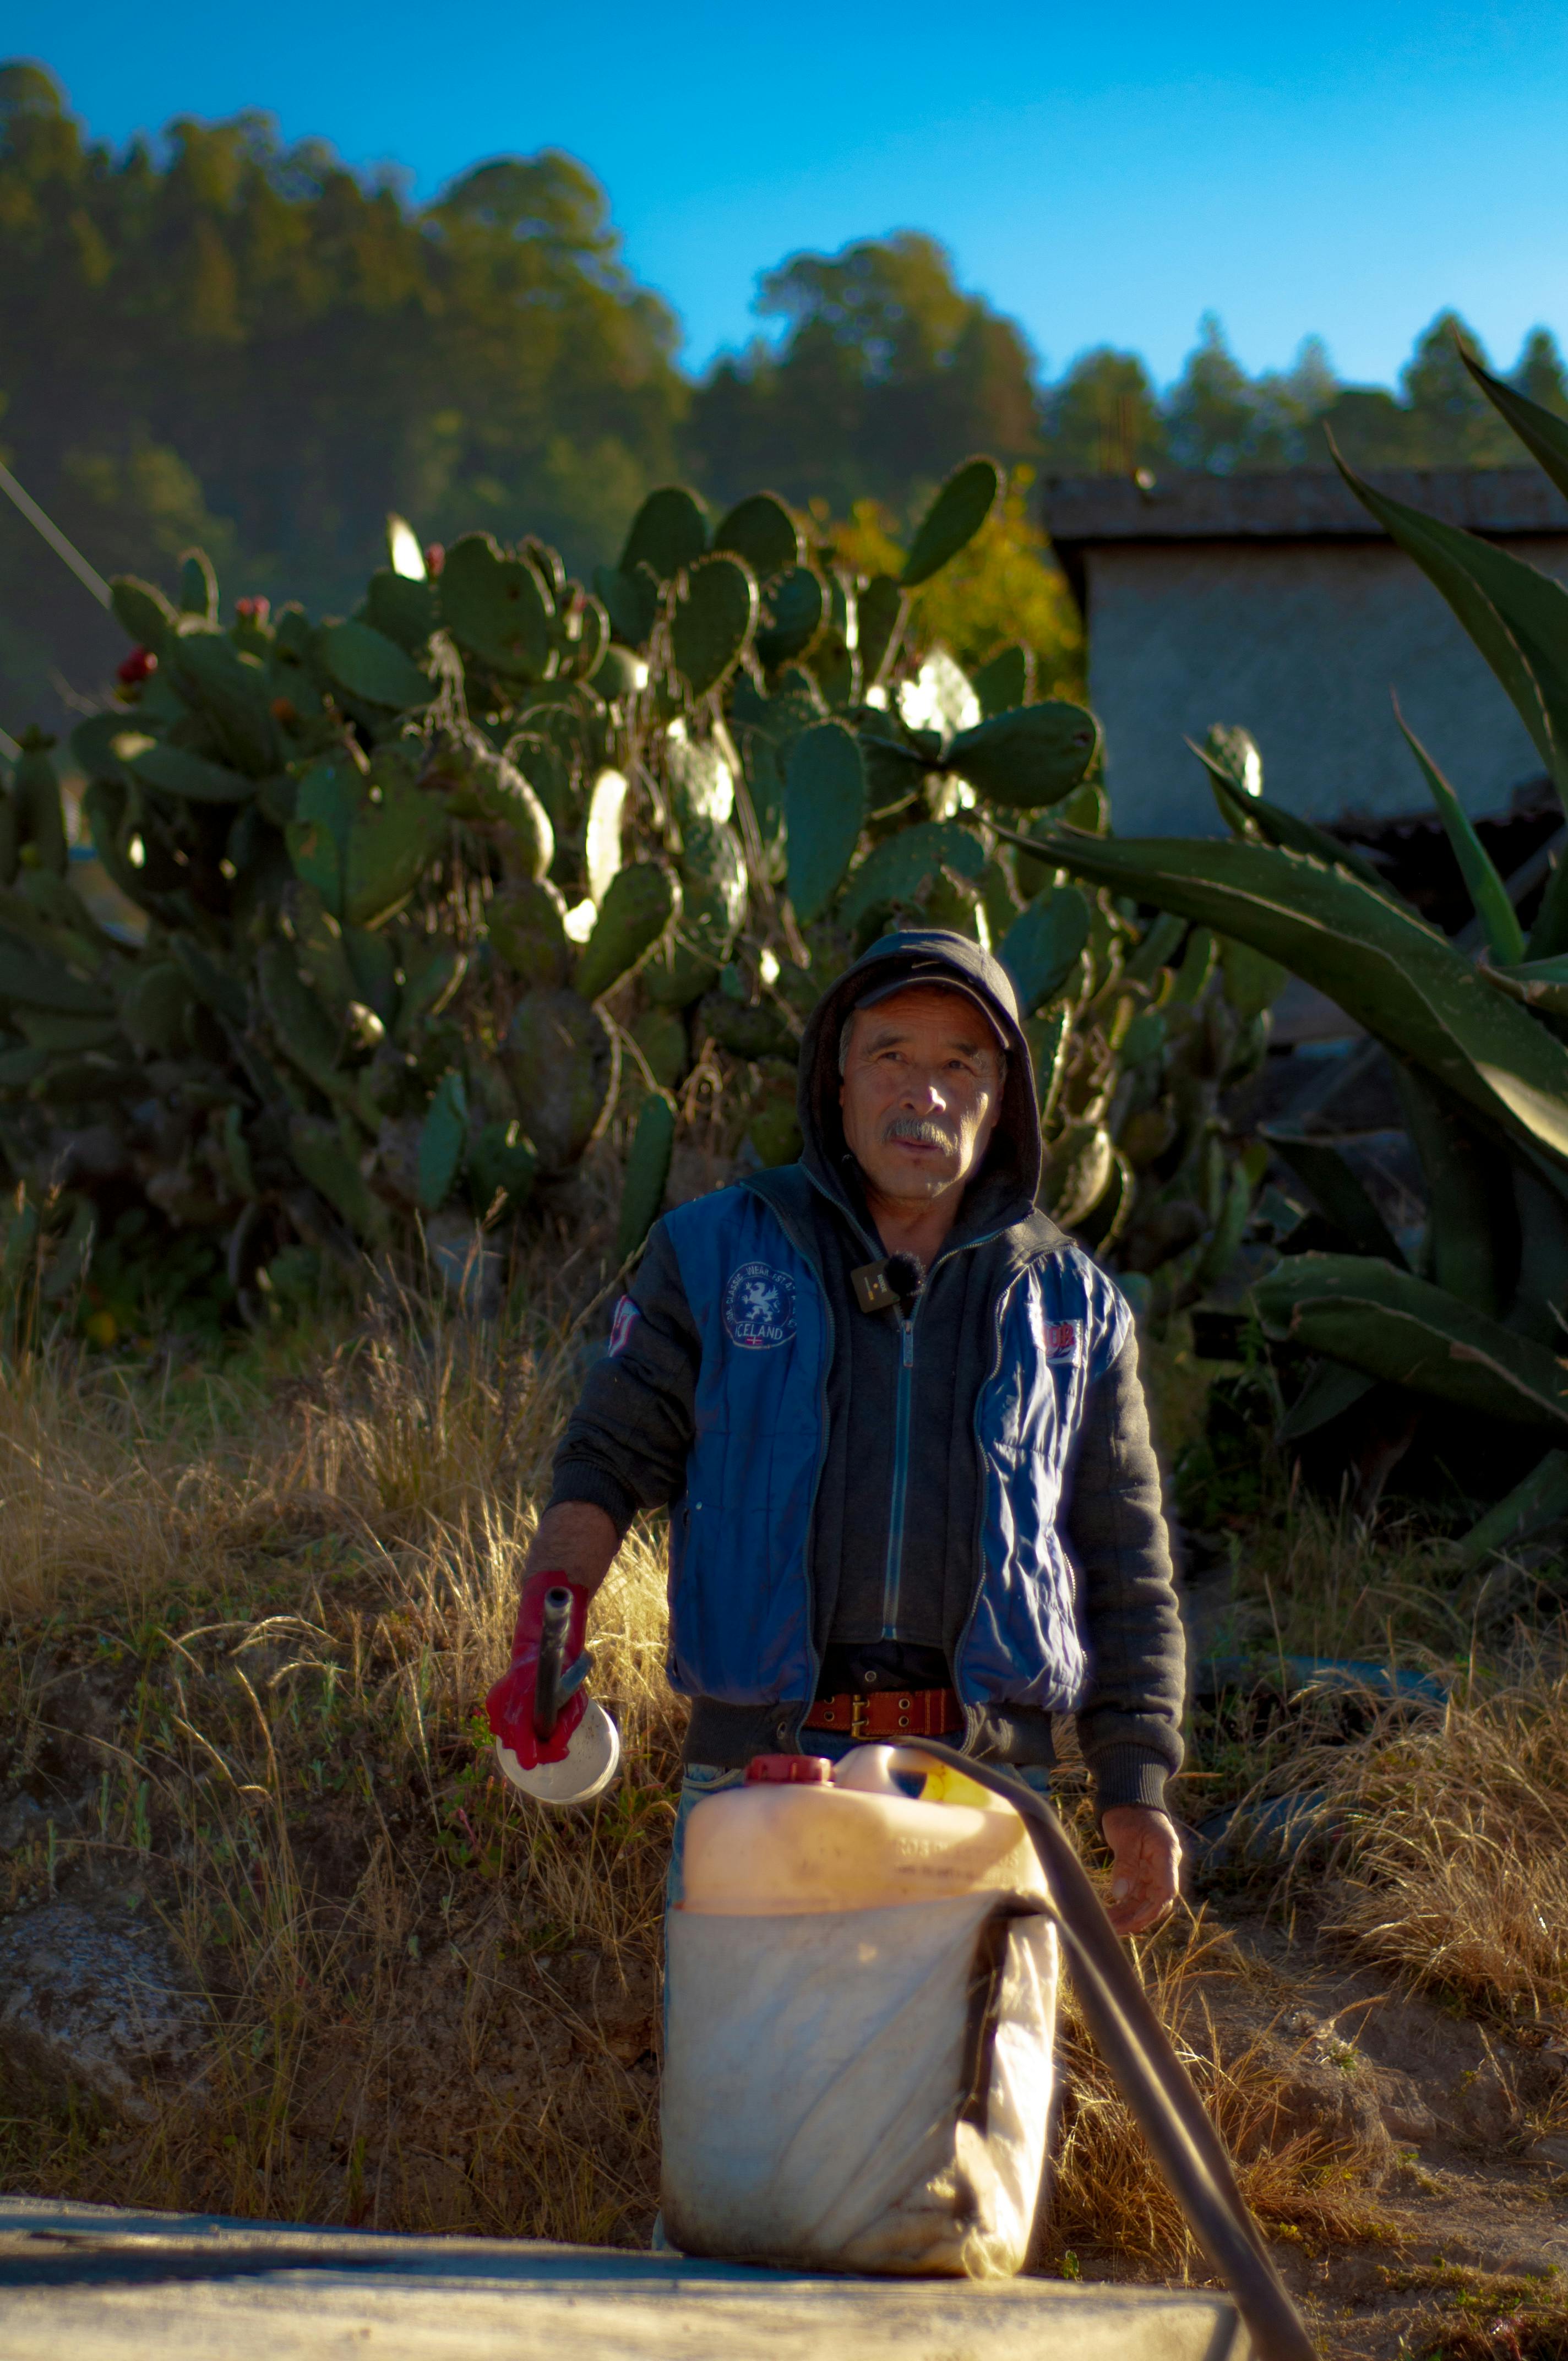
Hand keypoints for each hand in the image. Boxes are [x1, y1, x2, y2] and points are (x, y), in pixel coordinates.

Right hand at [485, 1570, 590, 1769]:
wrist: (540, 1652)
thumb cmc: (562, 1677)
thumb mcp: (576, 1699)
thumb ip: (567, 1724)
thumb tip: (556, 1744)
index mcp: (526, 1696)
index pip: (520, 1731)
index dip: (527, 1750)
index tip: (534, 1760)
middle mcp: (506, 1700)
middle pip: (515, 1743)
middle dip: (537, 1750)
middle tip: (560, 1747)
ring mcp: (495, 1703)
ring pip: (507, 1739)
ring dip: (526, 1740)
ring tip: (546, 1729)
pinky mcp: (491, 1703)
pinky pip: (501, 1729)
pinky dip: (516, 1730)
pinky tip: (530, 1719)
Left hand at [1100, 1805, 1181, 1936]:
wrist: (1130, 1800)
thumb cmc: (1130, 1814)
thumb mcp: (1126, 1836)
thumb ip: (1126, 1865)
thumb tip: (1120, 1895)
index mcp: (1167, 1854)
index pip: (1167, 1890)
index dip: (1153, 1909)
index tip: (1134, 1922)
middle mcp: (1165, 1866)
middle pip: (1157, 1900)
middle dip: (1138, 1917)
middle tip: (1115, 1929)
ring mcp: (1155, 1870)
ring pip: (1146, 1900)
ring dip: (1129, 1914)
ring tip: (1109, 1925)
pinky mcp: (1143, 1872)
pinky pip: (1138, 1894)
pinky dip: (1126, 1905)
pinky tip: (1112, 1914)